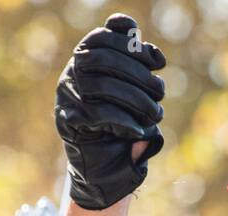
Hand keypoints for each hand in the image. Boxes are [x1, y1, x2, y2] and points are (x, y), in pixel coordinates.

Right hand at [55, 13, 165, 210]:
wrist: (104, 166)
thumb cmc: (123, 123)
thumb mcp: (133, 91)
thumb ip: (134, 64)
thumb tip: (141, 38)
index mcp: (86, 57)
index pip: (104, 37)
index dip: (133, 45)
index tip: (159, 62)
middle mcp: (72, 73)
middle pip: (103, 59)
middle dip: (138, 73)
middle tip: (160, 91)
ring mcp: (66, 97)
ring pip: (101, 86)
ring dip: (135, 99)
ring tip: (155, 114)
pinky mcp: (67, 122)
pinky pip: (97, 114)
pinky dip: (124, 121)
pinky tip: (139, 130)